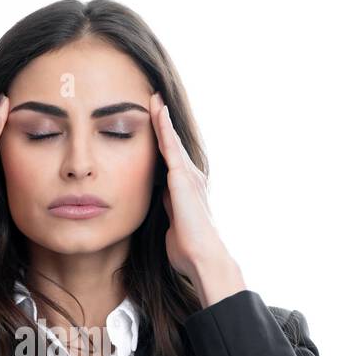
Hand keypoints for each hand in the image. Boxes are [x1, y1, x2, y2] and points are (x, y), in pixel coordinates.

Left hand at [148, 92, 245, 306]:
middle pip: (171, 144)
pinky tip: (157, 110)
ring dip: (162, 118)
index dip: (161, 141)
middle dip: (163, 122)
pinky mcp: (182, 177)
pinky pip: (170, 146)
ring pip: (171, 141)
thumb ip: (168, 210)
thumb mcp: (173, 226)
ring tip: (154, 97)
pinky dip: (164, 127)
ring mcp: (188, 176)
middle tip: (154, 99)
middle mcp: (190, 178)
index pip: (169, 160)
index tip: (152, 124)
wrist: (203, 258)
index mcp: (185, 190)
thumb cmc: (188, 250)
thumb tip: (161, 200)